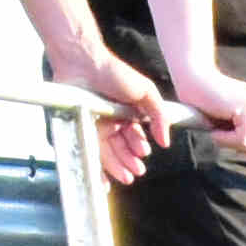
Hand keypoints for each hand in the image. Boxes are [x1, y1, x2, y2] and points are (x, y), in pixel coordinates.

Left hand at [49, 39, 169, 185]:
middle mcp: (111, 123)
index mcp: (127, 115)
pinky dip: (97, 170)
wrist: (83, 62)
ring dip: (118, 168)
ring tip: (126, 177)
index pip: (135, 137)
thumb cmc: (113, 72)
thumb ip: (159, 115)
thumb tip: (165, 141)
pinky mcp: (80, 130)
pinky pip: (89, 153)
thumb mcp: (146, 92)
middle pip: (122, 148)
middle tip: (136, 172)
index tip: (143, 153)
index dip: (139, 147)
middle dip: (130, 162)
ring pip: (107, 154)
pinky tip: (104, 182)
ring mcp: (95, 127)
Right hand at [167, 59, 245, 157]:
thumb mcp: (232, 127)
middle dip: (242, 147)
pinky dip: (225, 140)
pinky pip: (243, 140)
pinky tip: (214, 131)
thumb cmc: (208, 104)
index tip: (231, 135)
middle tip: (223, 133)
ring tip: (218, 130)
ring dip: (232, 143)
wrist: (192, 82)